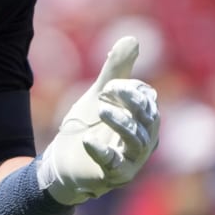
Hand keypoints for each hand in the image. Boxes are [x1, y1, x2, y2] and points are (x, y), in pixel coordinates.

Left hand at [37, 36, 159, 205]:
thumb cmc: (89, 125)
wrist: (65, 159)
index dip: (130, 89)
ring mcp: (132, 159)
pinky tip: (87, 140)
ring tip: (101, 108)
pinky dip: (102, 151)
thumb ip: (116, 70)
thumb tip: (132, 38)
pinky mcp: (114, 175)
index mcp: (144, 118)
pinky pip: (114, 164)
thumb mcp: (100, 95)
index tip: (108, 84)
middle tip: (107, 88)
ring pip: (137, 140)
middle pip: (148, 118)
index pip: (148, 99)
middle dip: (131, 101)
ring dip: (121, 122)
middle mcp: (144, 139)